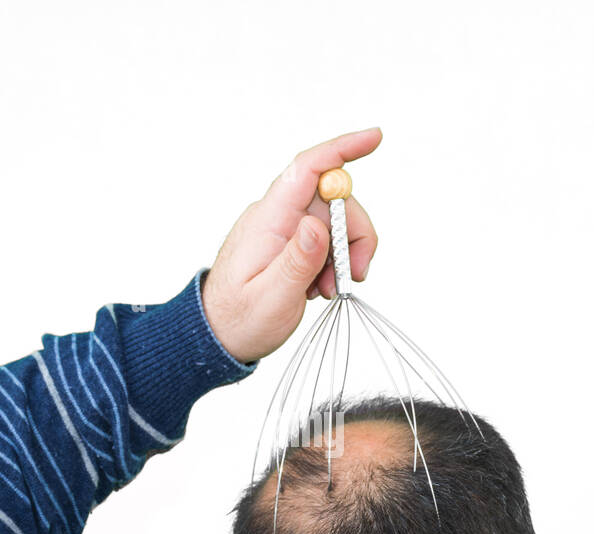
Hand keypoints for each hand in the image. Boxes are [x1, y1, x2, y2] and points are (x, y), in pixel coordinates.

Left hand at [202, 128, 381, 363]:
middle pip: (334, 199)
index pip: (307, 168)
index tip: (375, 138)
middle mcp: (277, 215)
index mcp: (269, 220)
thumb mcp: (272, 299)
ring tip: (323, 290)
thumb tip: (318, 226)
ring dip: (343, 255)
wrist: (218, 335)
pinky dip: (332, 262)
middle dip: (354, 235)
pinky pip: (324, 238)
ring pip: (334, 221)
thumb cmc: (240, 320)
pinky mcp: (289, 241)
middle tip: (353, 276)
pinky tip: (315, 287)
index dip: (342, 149)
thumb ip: (297, 262)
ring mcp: (283, 227)